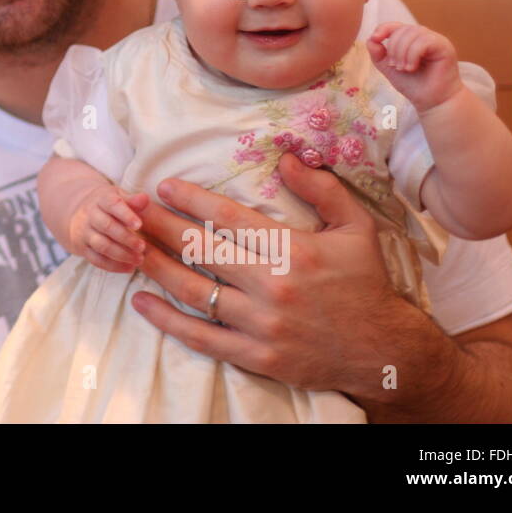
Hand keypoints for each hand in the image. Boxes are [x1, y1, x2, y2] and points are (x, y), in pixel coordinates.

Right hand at [67, 183, 151, 273]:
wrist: (78, 213)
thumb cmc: (107, 205)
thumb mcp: (118, 196)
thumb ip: (132, 200)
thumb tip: (145, 199)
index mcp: (101, 199)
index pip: (112, 205)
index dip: (126, 215)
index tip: (139, 225)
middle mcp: (89, 214)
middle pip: (107, 227)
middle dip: (126, 238)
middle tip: (142, 247)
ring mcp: (83, 232)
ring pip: (101, 245)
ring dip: (122, 254)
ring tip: (139, 259)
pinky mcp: (81, 248)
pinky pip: (96, 260)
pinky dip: (114, 266)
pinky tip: (130, 268)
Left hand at [128, 153, 414, 397]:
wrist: (383, 352)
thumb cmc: (365, 284)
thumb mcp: (356, 228)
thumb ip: (323, 189)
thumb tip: (288, 157)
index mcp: (294, 251)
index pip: (229, 218)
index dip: (191, 199)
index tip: (164, 186)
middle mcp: (272, 286)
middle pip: (201, 250)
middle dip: (160, 226)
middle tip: (130, 209)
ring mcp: (260, 324)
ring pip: (194, 291)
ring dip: (156, 266)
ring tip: (128, 247)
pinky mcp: (254, 355)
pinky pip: (201, 337)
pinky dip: (167, 320)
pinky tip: (141, 301)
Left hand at [366, 22, 464, 111]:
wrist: (432, 102)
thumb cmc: (413, 85)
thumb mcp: (389, 68)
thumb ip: (378, 54)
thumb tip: (371, 39)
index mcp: (412, 40)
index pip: (396, 25)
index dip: (384, 28)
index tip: (375, 38)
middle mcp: (425, 37)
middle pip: (403, 29)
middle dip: (393, 48)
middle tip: (394, 66)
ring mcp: (436, 40)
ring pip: (413, 33)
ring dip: (402, 52)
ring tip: (403, 68)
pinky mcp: (444, 47)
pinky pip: (424, 41)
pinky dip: (413, 54)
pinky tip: (411, 68)